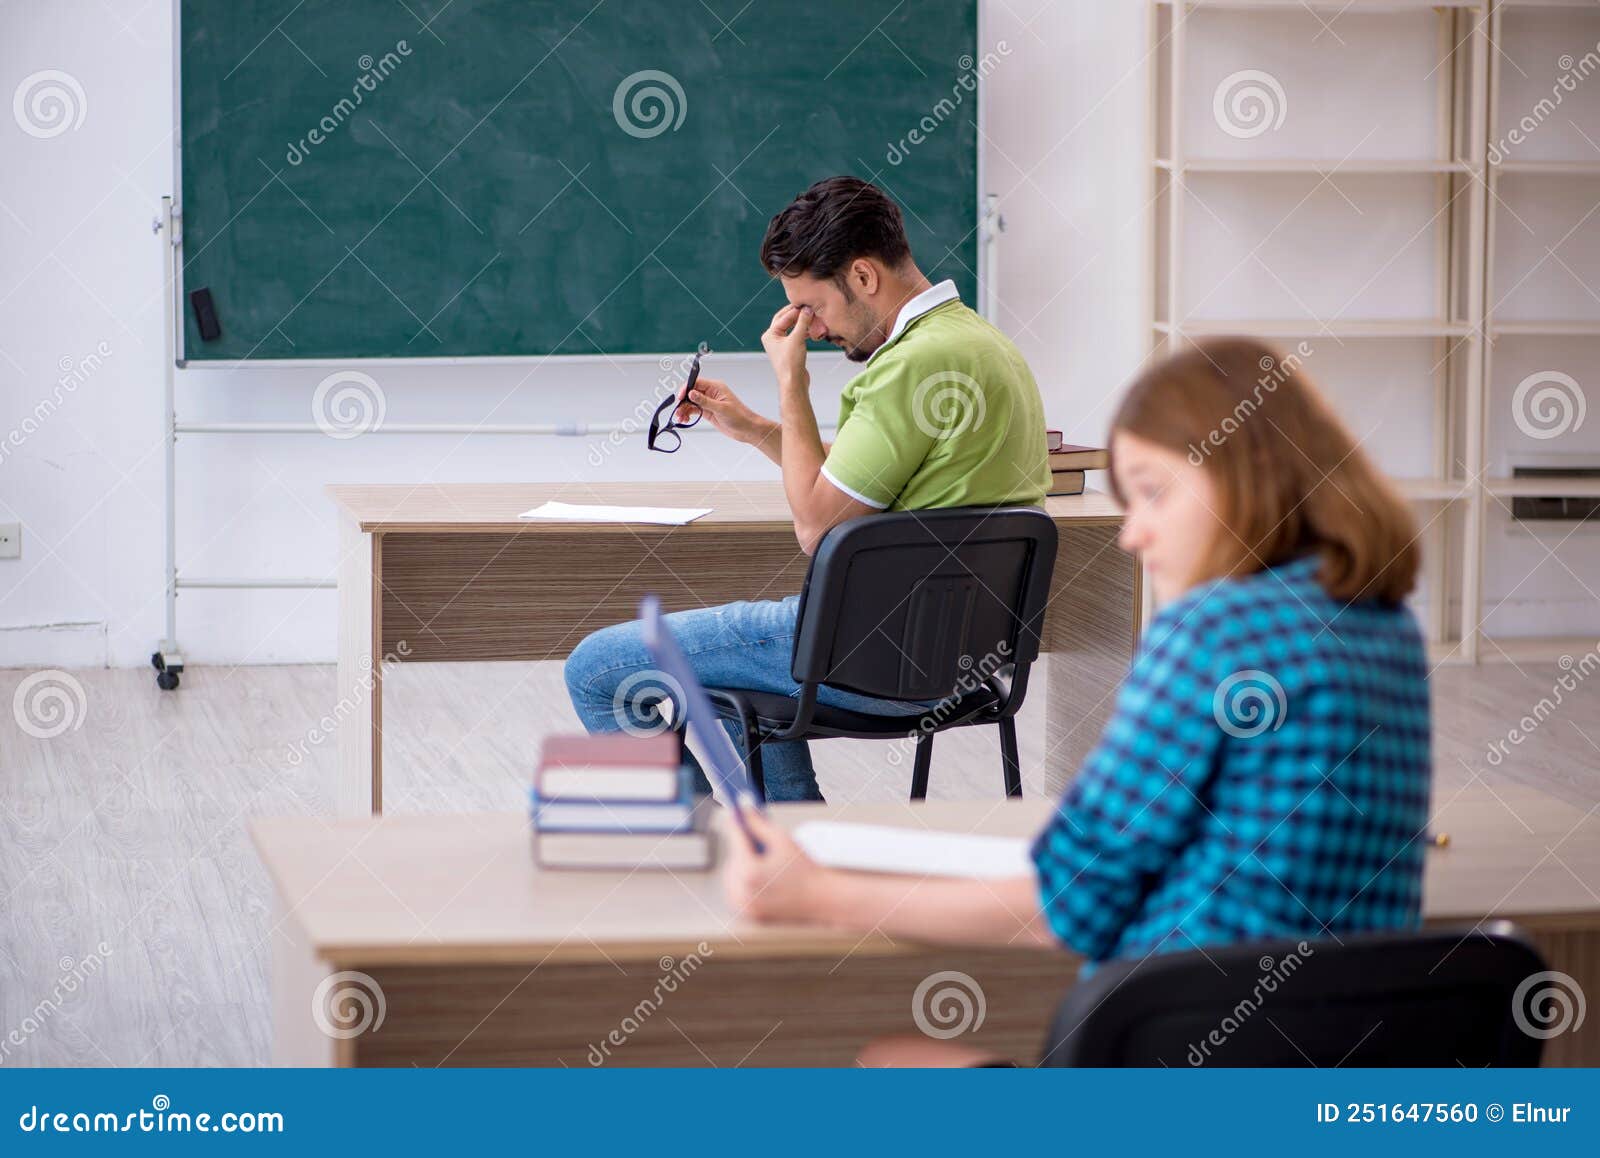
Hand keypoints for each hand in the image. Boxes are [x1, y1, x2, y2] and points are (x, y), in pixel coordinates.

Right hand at [679, 376, 773, 446]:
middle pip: (691, 393)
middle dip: (683, 401)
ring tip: (680, 418)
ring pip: (691, 402)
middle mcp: (711, 393)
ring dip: (684, 409)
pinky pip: (694, 410)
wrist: (746, 429)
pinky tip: (685, 419)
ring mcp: (708, 402)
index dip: (686, 389)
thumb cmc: (739, 417)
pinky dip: (688, 414)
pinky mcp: (707, 412)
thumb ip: (705, 401)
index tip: (680, 397)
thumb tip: (691, 393)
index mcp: (716, 387)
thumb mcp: (721, 408)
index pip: (697, 383)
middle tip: (678, 410)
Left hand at [721, 803, 831, 923]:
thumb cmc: (804, 869)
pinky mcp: (747, 912)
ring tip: (761, 860)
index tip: (733, 812)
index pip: (736, 840)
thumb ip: (759, 824)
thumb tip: (743, 812)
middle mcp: (742, 891)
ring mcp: (743, 904)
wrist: (819, 899)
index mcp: (750, 872)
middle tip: (754, 837)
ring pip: (731, 874)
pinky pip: (735, 890)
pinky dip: (742, 880)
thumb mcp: (782, 840)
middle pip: (732, 858)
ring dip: (741, 863)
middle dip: (742, 847)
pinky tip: (758, 875)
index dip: (736, 824)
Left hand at [761, 303, 817, 387]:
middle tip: (808, 308)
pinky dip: (804, 331)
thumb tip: (807, 309)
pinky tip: (812, 330)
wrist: (793, 383)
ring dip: (801, 323)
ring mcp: (781, 344)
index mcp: (770, 335)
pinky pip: (796, 335)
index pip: (783, 316)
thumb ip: (802, 322)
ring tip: (812, 318)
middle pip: (785, 320)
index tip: (807, 305)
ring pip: (792, 328)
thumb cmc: (790, 363)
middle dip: (797, 314)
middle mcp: (773, 338)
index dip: (796, 310)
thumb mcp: (797, 339)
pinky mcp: (789, 350)